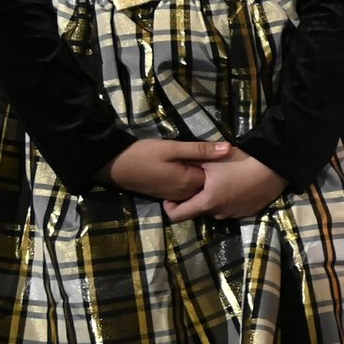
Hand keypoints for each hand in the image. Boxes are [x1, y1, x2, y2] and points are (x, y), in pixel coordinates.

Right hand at [108, 137, 232, 201]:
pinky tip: (188, 167)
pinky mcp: (166, 194)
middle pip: (207, 183)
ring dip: (201, 174)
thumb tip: (228, 149)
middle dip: (214, 172)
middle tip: (220, 157)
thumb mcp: (172, 148)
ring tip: (205, 160)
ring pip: (196, 187)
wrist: (115, 166)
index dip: (221, 164)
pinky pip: (185, 189)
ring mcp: (174, 196)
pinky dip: (190, 179)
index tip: (226, 153)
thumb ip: (200, 150)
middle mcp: (184, 193)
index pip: (216, 176)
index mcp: (188, 182)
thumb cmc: (143, 154)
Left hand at [165, 146, 286, 220]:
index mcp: (206, 202)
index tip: (172, 196)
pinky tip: (236, 185)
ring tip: (220, 182)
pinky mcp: (247, 213)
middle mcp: (218, 213)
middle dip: (195, 199)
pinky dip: (229, 200)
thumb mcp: (211, 159)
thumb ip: (190, 164)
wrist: (274, 168)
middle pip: (198, 210)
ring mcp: (234, 214)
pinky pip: (231, 209)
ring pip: (216, 210)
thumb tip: (174, 166)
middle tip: (199, 181)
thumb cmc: (240, 162)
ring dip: (213, 199)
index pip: (177, 215)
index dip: (170, 207)